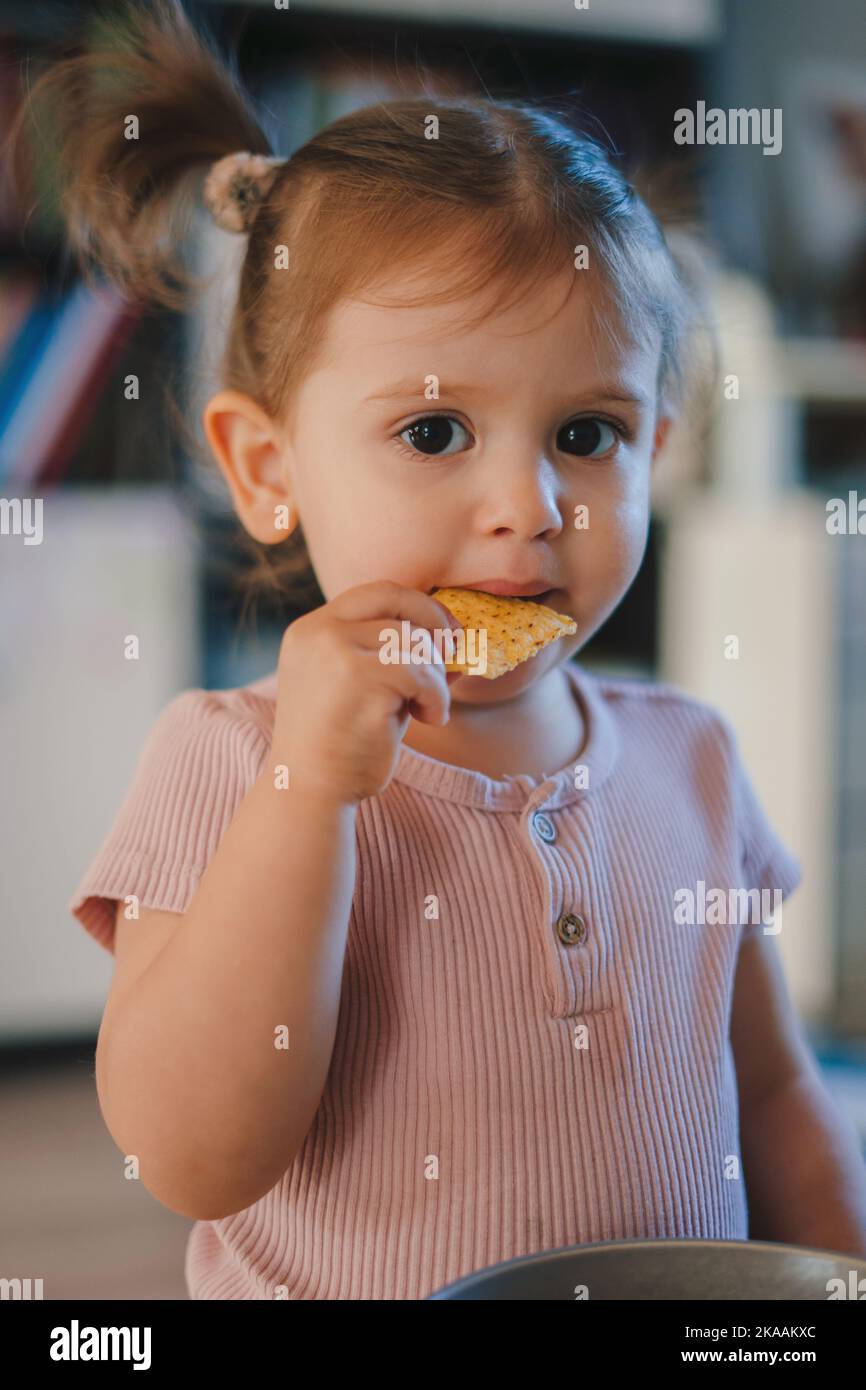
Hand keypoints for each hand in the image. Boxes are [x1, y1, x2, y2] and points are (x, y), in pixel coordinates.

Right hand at [270, 581, 462, 804]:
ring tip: (429, 707)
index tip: (447, 631)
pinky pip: (420, 673)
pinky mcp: (358, 679)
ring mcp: (335, 653)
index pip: (376, 593)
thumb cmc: (340, 744)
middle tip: (454, 659)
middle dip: (435, 629)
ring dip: (435, 675)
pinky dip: (436, 696)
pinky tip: (429, 719)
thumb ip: (389, 655)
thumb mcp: (359, 685)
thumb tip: (450, 636)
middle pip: (397, 606)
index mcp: (311, 630)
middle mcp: (318, 633)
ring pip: (413, 641)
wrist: (310, 792)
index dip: (419, 606)